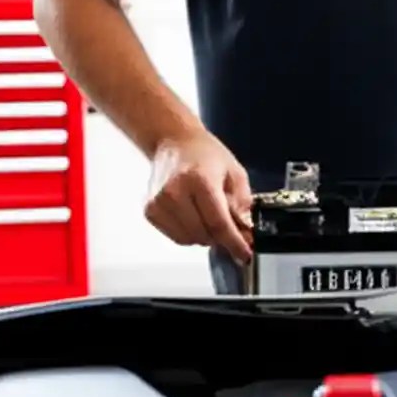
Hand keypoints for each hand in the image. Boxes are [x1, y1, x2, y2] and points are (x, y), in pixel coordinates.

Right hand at [145, 130, 253, 261]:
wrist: (174, 142)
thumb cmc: (205, 154)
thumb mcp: (235, 173)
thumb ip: (243, 204)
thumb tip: (246, 231)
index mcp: (199, 180)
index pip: (218, 223)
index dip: (234, 243)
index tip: (245, 255)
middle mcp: (175, 192)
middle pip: (204, 234)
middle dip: (222, 238)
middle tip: (231, 228)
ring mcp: (159, 202)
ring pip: (189, 240)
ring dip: (205, 236)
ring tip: (209, 216)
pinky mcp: (150, 210)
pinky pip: (176, 237)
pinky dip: (189, 234)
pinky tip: (194, 216)